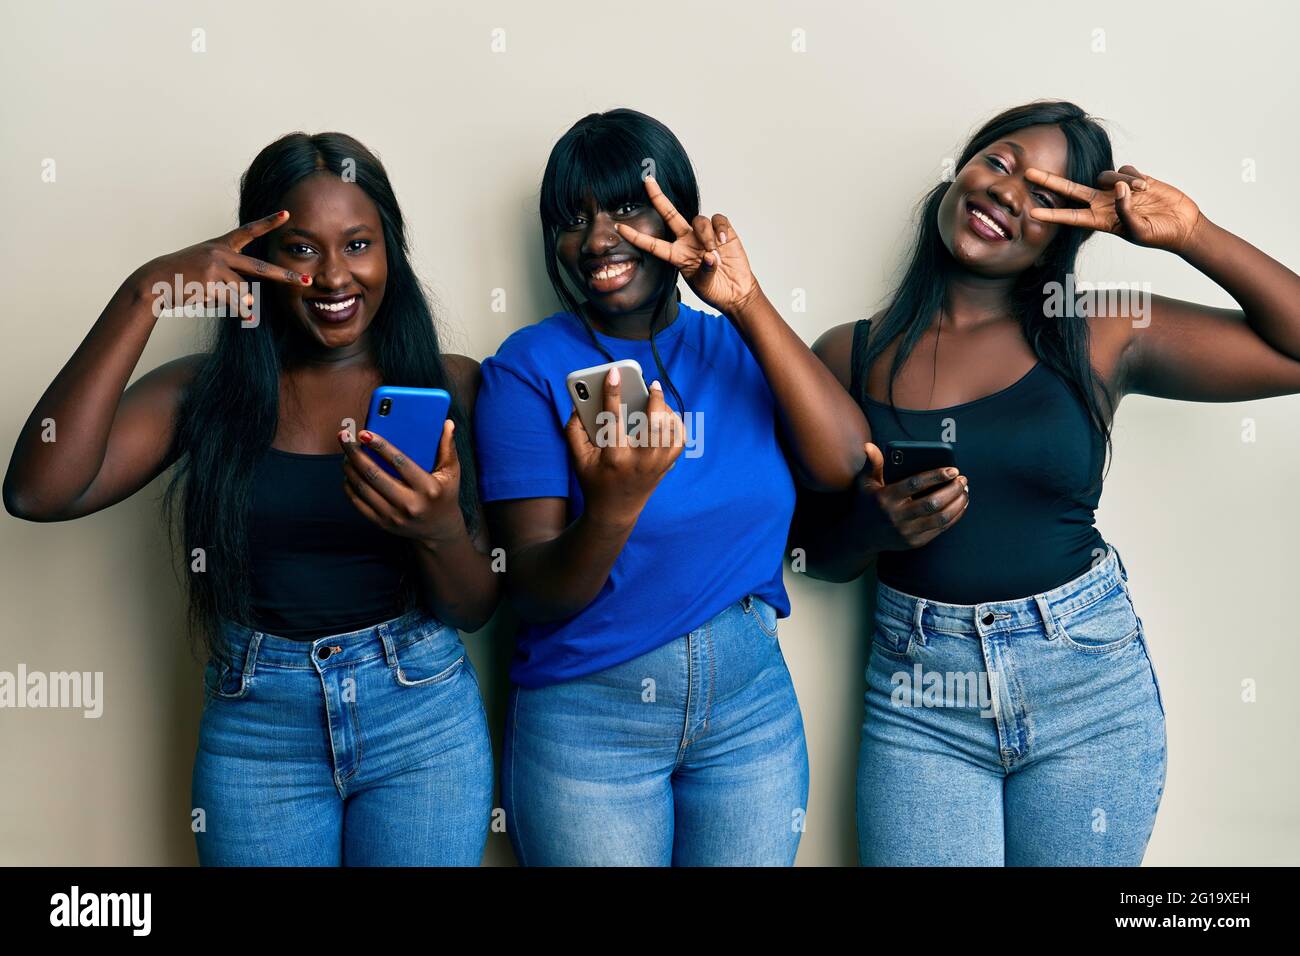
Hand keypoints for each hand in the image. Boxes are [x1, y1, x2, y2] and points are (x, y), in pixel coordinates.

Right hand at [133, 210, 310, 315]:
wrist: (155, 281)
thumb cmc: (184, 278)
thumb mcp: (208, 268)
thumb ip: (232, 277)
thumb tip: (252, 298)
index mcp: (221, 245)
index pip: (248, 231)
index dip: (268, 222)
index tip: (287, 214)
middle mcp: (221, 252)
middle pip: (261, 268)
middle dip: (286, 277)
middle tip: (306, 282)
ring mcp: (216, 267)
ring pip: (243, 291)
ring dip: (237, 302)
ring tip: (214, 296)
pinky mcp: (212, 282)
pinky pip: (234, 302)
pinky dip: (237, 311)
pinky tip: (224, 308)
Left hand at [338, 420, 465, 545]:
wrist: (438, 530)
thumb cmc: (444, 495)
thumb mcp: (451, 473)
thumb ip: (448, 448)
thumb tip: (447, 423)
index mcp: (428, 488)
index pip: (400, 463)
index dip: (380, 446)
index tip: (365, 433)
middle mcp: (410, 504)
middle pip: (374, 475)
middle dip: (355, 453)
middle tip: (344, 436)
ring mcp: (394, 516)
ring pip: (363, 488)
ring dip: (349, 468)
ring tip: (345, 453)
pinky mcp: (382, 523)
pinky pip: (358, 503)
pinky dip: (349, 486)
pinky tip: (348, 473)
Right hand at [565, 365, 683, 526]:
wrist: (615, 511)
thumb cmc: (594, 481)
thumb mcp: (578, 459)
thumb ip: (574, 430)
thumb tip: (579, 402)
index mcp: (615, 457)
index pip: (614, 419)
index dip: (612, 393)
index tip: (613, 372)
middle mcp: (640, 461)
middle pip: (655, 424)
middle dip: (655, 399)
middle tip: (652, 383)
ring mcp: (657, 464)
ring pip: (671, 430)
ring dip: (666, 410)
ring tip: (657, 397)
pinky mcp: (666, 466)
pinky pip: (679, 439)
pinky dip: (676, 424)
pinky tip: (666, 415)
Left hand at [613, 175, 761, 314]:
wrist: (736, 291)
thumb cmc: (715, 289)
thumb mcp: (704, 285)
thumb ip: (705, 271)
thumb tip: (710, 256)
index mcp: (677, 256)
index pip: (653, 245)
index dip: (637, 237)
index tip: (620, 228)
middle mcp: (688, 241)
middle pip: (670, 215)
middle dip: (658, 197)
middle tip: (647, 181)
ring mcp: (705, 235)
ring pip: (698, 219)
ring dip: (705, 234)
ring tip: (713, 251)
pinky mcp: (723, 231)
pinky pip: (718, 219)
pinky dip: (721, 229)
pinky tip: (724, 241)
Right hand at [854, 442, 969, 550]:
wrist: (862, 537)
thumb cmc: (868, 504)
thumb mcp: (865, 483)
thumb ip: (872, 463)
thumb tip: (869, 445)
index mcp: (886, 498)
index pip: (915, 484)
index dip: (936, 476)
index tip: (952, 470)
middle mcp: (896, 516)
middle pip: (932, 503)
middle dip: (952, 490)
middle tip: (962, 479)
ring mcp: (907, 532)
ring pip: (940, 517)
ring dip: (957, 503)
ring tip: (964, 491)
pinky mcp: (915, 542)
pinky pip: (940, 529)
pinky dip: (955, 516)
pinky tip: (961, 505)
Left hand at [1025, 165, 1203, 253]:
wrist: (1182, 225)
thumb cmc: (1159, 235)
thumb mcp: (1139, 231)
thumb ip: (1125, 212)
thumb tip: (1119, 189)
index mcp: (1100, 221)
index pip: (1070, 216)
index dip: (1052, 214)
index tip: (1031, 212)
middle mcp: (1104, 204)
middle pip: (1070, 190)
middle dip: (1050, 181)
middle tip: (1027, 173)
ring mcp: (1117, 190)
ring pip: (1104, 175)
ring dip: (1121, 180)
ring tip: (1142, 192)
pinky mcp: (1134, 178)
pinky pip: (1125, 170)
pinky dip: (1134, 176)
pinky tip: (1146, 186)